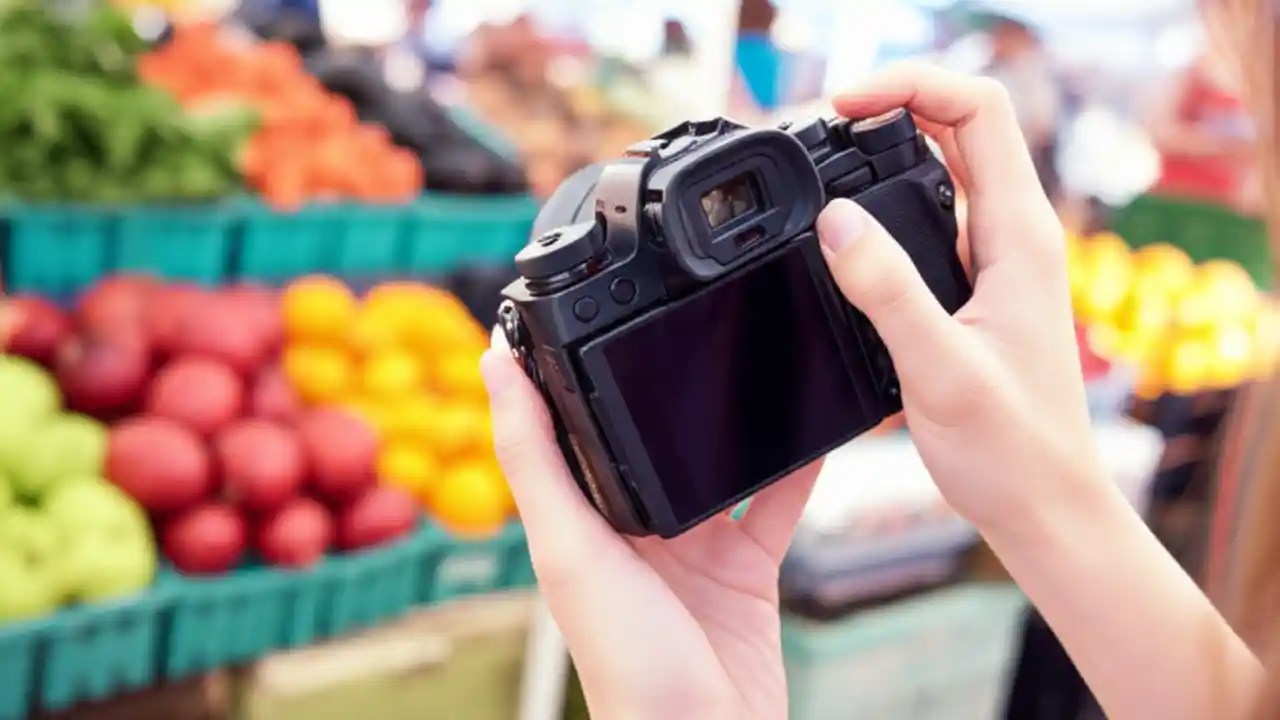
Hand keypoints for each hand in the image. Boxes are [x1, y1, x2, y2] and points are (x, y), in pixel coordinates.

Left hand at [482, 336, 819, 719]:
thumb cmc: (627, 664)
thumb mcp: (569, 547)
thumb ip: (536, 457)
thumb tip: (494, 364)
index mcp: (581, 519)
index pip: (574, 425)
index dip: (574, 367)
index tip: (583, 304)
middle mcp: (634, 528)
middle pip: (653, 437)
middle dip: (669, 383)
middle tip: (690, 312)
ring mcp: (694, 547)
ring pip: (718, 463)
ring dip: (736, 419)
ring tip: (758, 353)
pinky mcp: (746, 568)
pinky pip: (775, 503)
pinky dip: (797, 467)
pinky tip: (814, 426)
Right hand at [819, 63, 1105, 536]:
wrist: (1042, 503)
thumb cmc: (1011, 448)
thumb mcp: (940, 369)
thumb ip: (887, 292)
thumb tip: (834, 220)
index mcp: (1022, 236)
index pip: (978, 110)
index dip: (910, 85)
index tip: (843, 106)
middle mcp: (1015, 235)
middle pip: (959, 126)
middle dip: (890, 107)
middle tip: (821, 126)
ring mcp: (996, 259)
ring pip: (945, 169)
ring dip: (888, 150)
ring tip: (826, 160)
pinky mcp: (974, 287)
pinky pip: (933, 216)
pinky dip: (888, 199)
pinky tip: (849, 225)